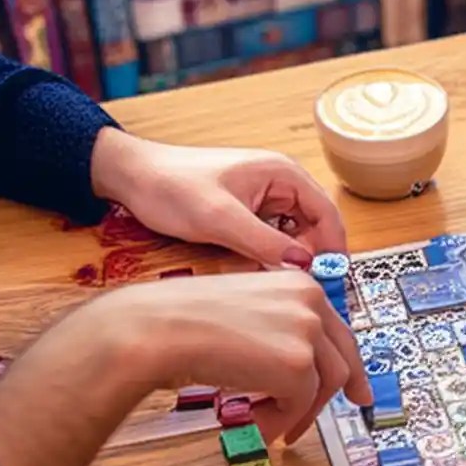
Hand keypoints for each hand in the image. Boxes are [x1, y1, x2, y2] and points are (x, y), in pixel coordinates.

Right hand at [88, 270, 370, 443]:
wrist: (160, 328)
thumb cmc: (183, 319)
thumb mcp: (245, 312)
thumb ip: (276, 331)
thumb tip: (296, 367)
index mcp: (299, 284)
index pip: (335, 329)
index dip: (348, 361)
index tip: (356, 387)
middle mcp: (310, 303)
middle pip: (341, 358)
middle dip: (344, 390)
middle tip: (350, 410)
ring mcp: (307, 332)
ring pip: (326, 386)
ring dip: (301, 412)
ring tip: (274, 426)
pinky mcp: (298, 366)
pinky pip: (300, 406)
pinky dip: (281, 421)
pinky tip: (256, 423)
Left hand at [90, 128, 344, 268]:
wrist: (131, 178)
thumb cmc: (171, 187)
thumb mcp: (220, 219)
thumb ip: (265, 243)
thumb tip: (304, 267)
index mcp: (284, 174)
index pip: (328, 215)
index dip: (334, 250)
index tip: (330, 283)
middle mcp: (281, 184)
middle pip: (315, 228)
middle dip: (312, 259)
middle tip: (303, 291)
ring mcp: (265, 199)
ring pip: (294, 237)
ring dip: (289, 260)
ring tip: (278, 285)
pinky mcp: (248, 213)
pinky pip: (272, 239)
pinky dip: (270, 257)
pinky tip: (257, 273)